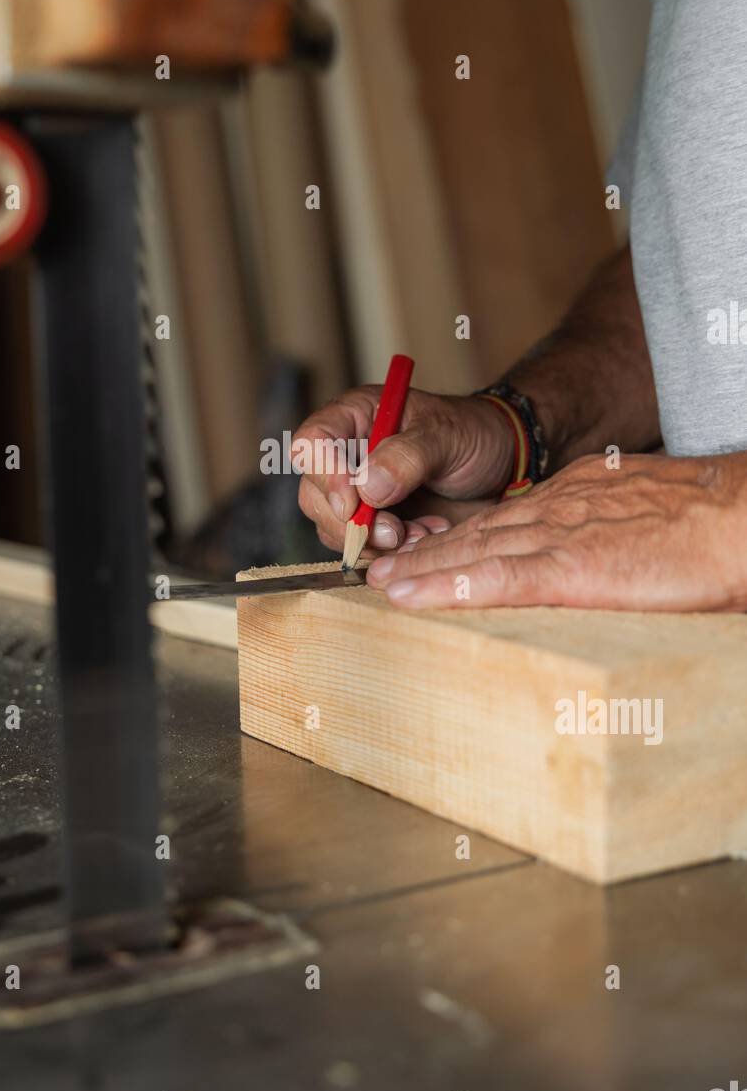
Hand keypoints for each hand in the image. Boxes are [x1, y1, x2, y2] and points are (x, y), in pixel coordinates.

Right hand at [292, 387, 514, 555]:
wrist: (503, 467)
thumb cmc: (474, 435)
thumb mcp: (447, 435)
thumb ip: (407, 455)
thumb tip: (366, 487)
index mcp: (356, 417)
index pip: (313, 442)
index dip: (326, 475)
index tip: (353, 504)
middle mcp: (348, 457)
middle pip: (316, 495)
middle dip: (352, 523)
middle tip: (396, 531)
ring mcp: (358, 495)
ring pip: (335, 529)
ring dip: (376, 542)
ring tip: (424, 530)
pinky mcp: (374, 526)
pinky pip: (363, 550)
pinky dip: (392, 553)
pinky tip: (426, 536)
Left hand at [365, 452, 746, 611]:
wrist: (742, 517)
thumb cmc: (711, 523)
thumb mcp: (647, 512)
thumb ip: (612, 532)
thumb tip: (600, 558)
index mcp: (579, 494)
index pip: (505, 519)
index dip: (460, 539)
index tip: (427, 555)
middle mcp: (559, 507)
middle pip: (476, 532)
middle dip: (426, 552)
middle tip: (381, 570)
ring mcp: (562, 535)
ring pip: (473, 551)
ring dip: (421, 570)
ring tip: (382, 585)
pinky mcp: (573, 567)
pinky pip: (497, 578)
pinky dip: (449, 587)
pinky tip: (413, 597)